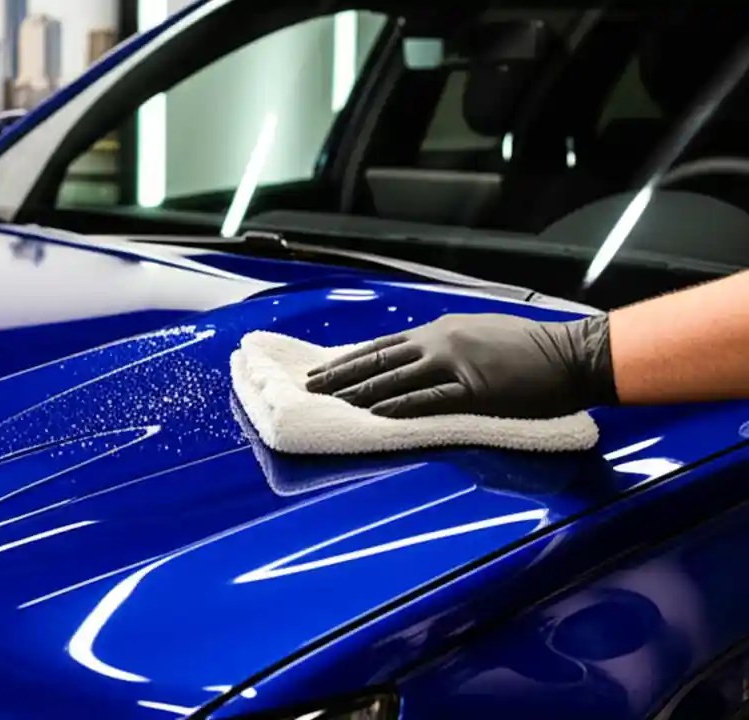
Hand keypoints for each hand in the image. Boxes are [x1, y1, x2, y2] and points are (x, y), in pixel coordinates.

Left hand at [305, 314, 615, 418]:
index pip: (382, 346)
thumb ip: (445, 346)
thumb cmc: (529, 347)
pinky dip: (399, 408)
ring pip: (396, 380)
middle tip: (311, 386)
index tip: (323, 369)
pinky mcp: (474, 390)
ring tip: (332, 403)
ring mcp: (456, 365)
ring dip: (360, 393)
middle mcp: (441, 343)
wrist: (571, 353)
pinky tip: (375, 415)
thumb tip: (415, 359)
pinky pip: (428, 400)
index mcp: (441, 331)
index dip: (350, 359)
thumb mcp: (478, 334)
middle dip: (341, 374)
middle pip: (379, 360)